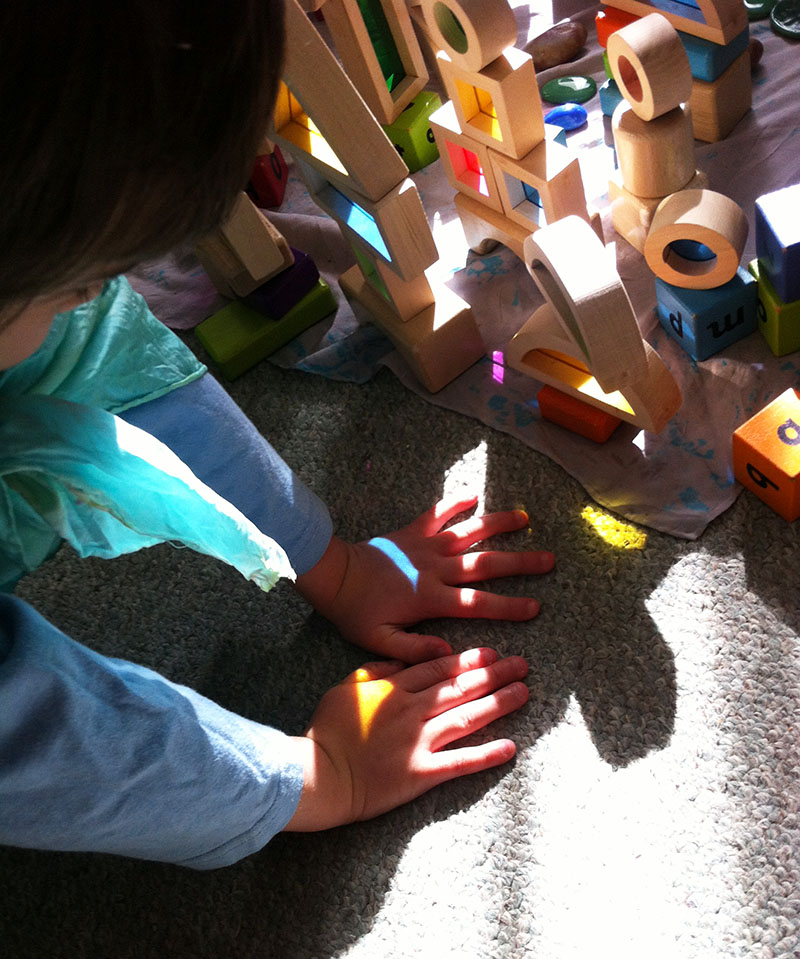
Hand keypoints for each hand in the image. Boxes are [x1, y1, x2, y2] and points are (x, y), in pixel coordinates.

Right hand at [284, 647, 528, 830]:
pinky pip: (460, 763)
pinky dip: (486, 755)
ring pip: (467, 718)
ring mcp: (419, 743)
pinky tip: (511, 747)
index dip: (468, 660)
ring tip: (523, 693)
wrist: (319, 774)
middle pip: (460, 689)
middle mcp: (412, 711)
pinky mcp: (421, 774)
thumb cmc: (328, 731)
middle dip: (494, 674)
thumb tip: (402, 662)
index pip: (439, 669)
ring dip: (498, 704)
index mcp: (395, 689)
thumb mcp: (347, 688)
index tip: (491, 652)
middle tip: (521, 664)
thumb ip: (376, 671)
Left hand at [295, 496, 554, 662]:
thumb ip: (415, 649)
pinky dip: (455, 502)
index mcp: (431, 598)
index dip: (509, 606)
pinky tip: (474, 493)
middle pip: (485, 564)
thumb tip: (451, 654)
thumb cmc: (357, 613)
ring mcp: (426, 545)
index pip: (479, 604)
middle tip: (548, 560)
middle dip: (520, 563)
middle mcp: (435, 568)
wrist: (334, 577)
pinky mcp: (413, 531)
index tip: (536, 607)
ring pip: (469, 532)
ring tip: (525, 519)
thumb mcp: (381, 641)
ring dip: (498, 524)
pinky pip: (437, 512)